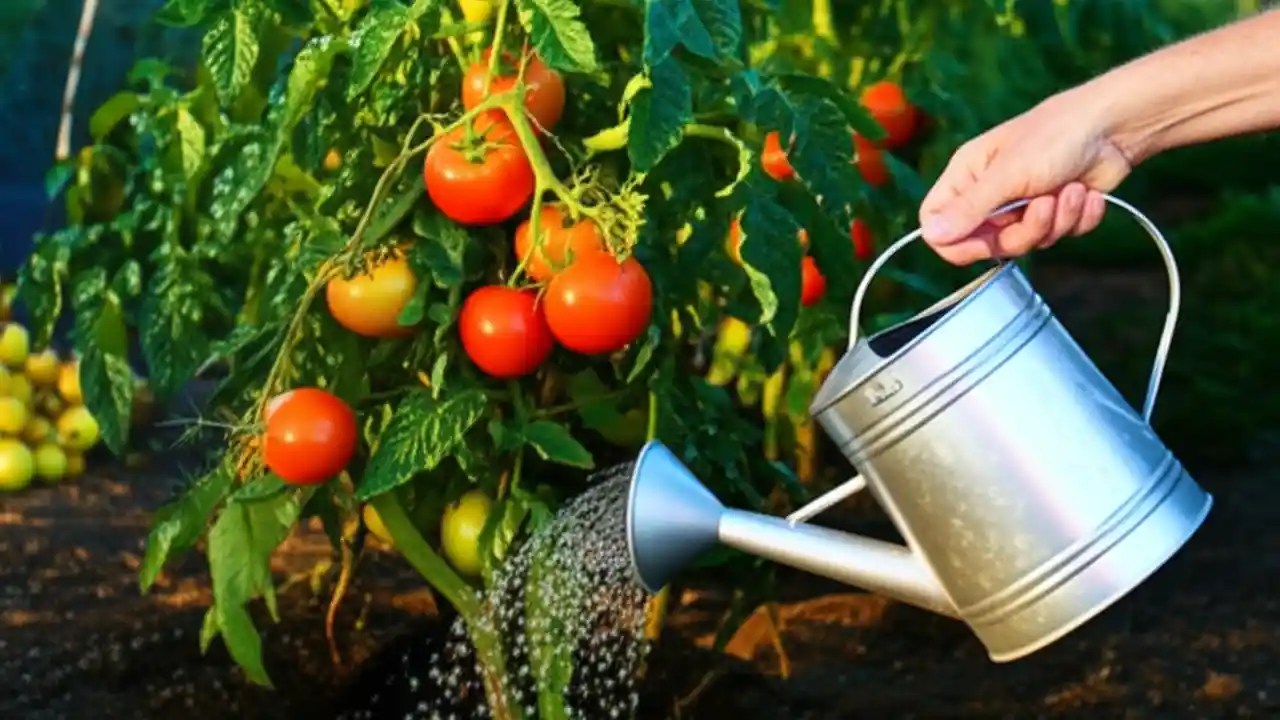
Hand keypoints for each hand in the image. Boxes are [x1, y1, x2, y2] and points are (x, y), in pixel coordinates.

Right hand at [918, 90, 1135, 264]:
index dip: (957, 243)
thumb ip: (970, 209)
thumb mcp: (1008, 174)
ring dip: (1056, 221)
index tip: (985, 243)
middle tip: (1045, 205)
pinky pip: (1058, 237)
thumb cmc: (1056, 136)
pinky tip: (1087, 193)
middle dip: (1023, 231)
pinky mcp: (1055, 213)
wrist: (1115, 126)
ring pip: (1026, 243)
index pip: (938, 225)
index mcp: (968, 177)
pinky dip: (1077, 218)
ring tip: (1072, 190)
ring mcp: (1023, 205)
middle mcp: (991, 194)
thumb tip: (930, 234)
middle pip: (988, 243)